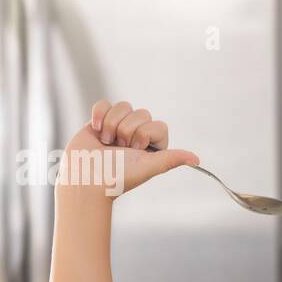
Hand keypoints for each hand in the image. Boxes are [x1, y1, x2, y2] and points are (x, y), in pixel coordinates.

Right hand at [56, 100, 198, 195]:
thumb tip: (197, 160)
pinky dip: (98, 116)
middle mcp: (137, 134)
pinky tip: (96, 131)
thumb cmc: (117, 176)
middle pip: (141, 113)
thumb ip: (171, 159)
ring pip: (123, 106)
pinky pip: (104, 104)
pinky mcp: (99, 121)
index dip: (144, 135)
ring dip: (112, 125)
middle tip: (118, 149)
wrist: (85, 177)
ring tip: (106, 144)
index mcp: (152, 146)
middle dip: (127, 131)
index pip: (158, 125)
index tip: (135, 150)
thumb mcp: (148, 167)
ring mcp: (118, 126)